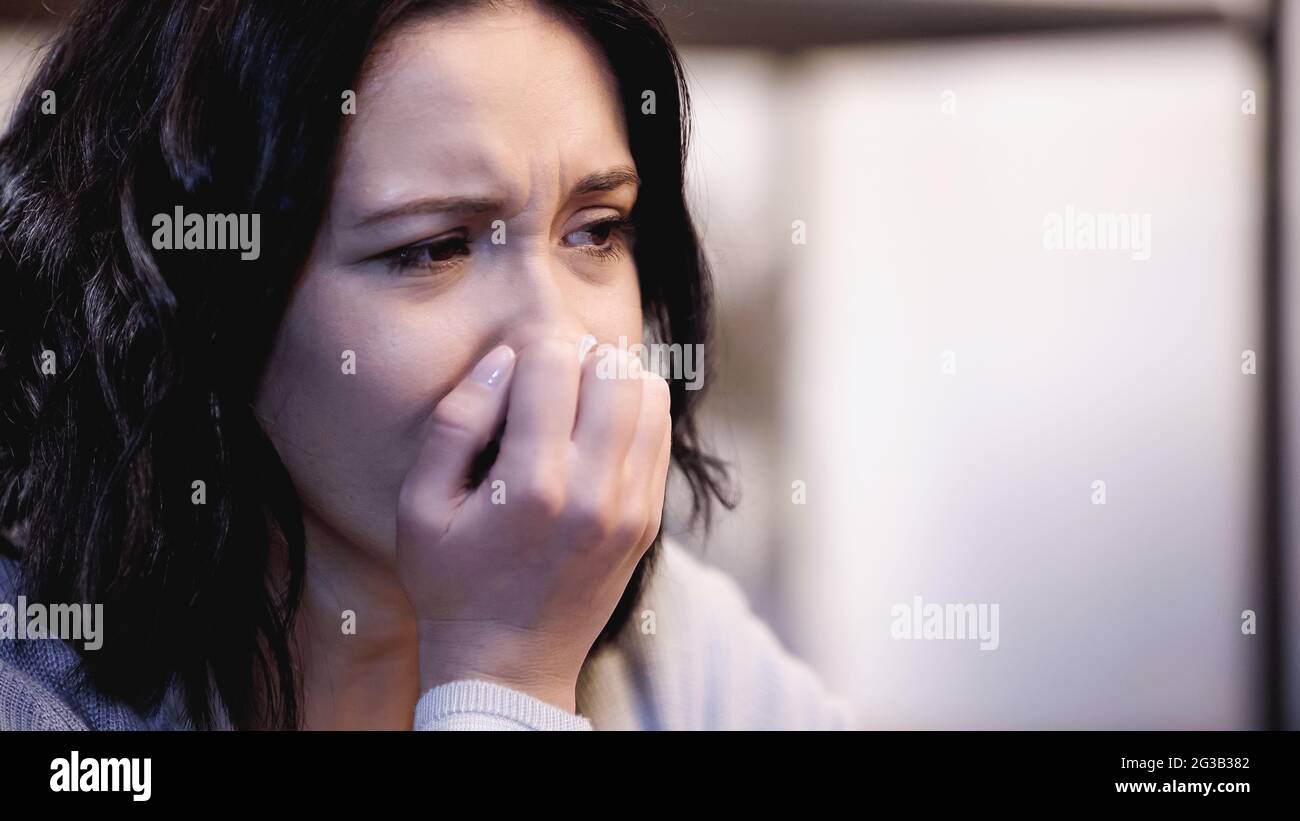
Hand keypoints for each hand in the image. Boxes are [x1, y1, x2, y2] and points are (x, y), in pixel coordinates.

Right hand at [396, 336, 671, 711]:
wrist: (507, 665)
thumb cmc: (451, 584)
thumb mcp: (420, 506)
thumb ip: (456, 421)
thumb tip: (503, 358)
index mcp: (532, 487)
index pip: (556, 362)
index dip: (528, 354)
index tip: (509, 381)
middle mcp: (595, 494)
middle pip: (614, 369)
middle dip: (576, 360)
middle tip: (544, 387)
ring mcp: (632, 509)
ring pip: (649, 393)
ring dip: (611, 383)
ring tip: (573, 407)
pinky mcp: (648, 521)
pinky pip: (659, 434)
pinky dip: (632, 416)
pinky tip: (593, 437)